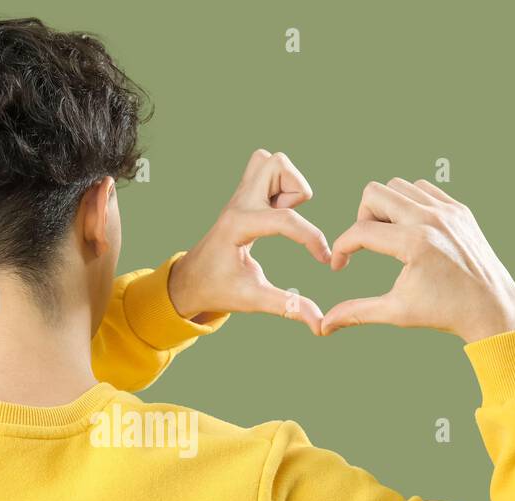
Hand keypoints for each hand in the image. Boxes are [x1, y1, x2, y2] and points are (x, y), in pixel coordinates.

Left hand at [168, 149, 331, 333]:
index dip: (312, 239)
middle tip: (292, 220)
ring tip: (285, 215)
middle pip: (274, 164)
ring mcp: (239, 196)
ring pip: (269, 161)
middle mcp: (238, 203)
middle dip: (295, 190)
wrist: (190, 281)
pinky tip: (279, 214)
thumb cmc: (219, 289)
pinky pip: (266, 171)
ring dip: (287, 183)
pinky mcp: (243, 197)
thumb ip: (288, 308)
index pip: (284, 219)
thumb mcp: (253, 300)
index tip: (325, 261)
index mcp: (237, 226)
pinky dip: (280, 185)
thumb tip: (320, 325)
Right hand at [322, 178, 514, 342]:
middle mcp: (431, 219)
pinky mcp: (459, 209)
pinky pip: (423, 189)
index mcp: (414, 243)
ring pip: (398, 186)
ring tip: (388, 238)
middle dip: (361, 219)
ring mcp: (447, 210)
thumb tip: (323, 326)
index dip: (340, 248)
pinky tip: (410, 231)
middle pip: (374, 193)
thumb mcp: (396, 312)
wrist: (491, 307)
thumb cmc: (443, 312)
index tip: (340, 266)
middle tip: (367, 245)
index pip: (360, 231)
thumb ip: (356, 312)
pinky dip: (409, 205)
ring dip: (385, 209)